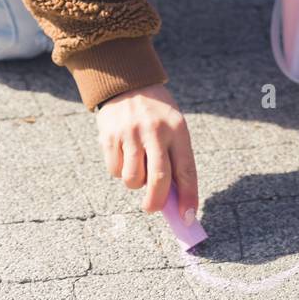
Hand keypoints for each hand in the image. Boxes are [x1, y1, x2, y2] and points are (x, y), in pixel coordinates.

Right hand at [96, 83, 197, 221]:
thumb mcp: (173, 126)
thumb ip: (174, 158)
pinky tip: (123, 154)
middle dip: (156, 202)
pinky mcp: (110, 137)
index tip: (188, 218)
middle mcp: (155, 132)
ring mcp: (131, 134)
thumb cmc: (156, 113)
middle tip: (152, 207)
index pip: (186, 170)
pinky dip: (119, 171)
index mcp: (177, 129)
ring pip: (133, 179)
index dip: (188, 197)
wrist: (127, 82)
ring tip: (137, 165)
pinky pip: (114, 170)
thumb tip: (172, 199)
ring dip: (135, 182)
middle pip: (159, 180)